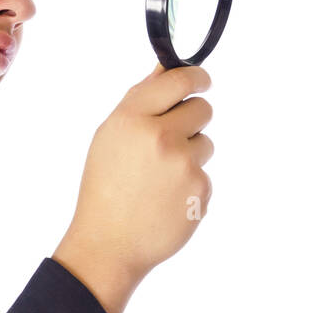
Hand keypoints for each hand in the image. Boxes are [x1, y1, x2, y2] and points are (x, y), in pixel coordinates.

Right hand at [53, 62, 213, 312]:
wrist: (109, 243)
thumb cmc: (105, 187)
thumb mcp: (110, 136)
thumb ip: (141, 101)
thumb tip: (167, 69)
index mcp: (133, 118)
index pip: (179, 80)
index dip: (196, 78)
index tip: (202, 81)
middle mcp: (160, 136)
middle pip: (202, 108)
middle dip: (192, 119)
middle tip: (171, 140)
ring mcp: (184, 163)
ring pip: (206, 142)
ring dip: (191, 154)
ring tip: (160, 177)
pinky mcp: (200, 188)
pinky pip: (205, 173)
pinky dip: (191, 183)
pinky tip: (166, 198)